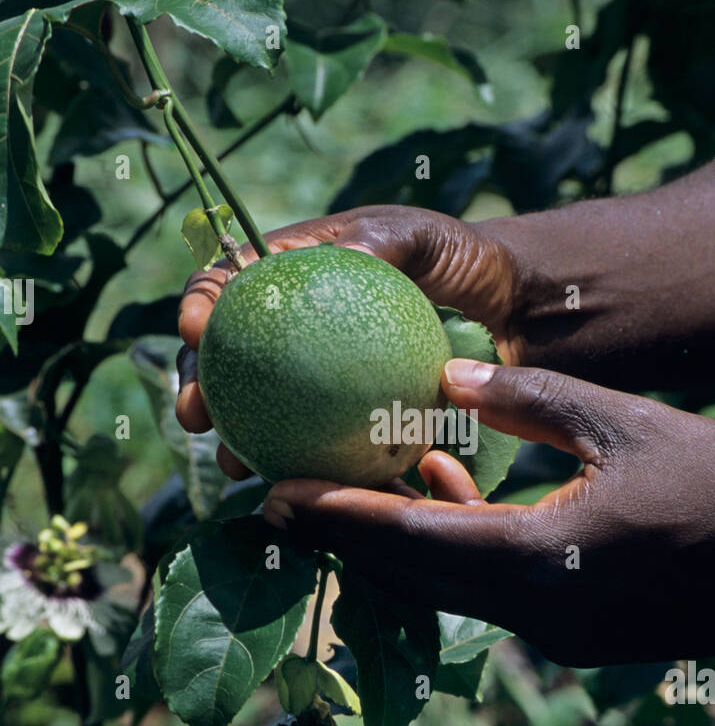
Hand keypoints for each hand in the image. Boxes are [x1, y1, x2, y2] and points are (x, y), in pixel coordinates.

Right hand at [175, 205, 520, 476]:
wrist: (507, 311)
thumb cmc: (461, 260)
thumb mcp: (425, 237)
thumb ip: (383, 243)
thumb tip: (344, 255)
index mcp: (290, 271)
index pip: (227, 281)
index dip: (198, 303)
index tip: (196, 330)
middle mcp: (290, 327)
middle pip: (224, 357)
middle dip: (196, 388)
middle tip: (197, 416)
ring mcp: (313, 377)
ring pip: (257, 412)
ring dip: (234, 441)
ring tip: (234, 466)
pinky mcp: (344, 420)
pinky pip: (312, 445)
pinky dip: (301, 467)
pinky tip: (298, 489)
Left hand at [260, 360, 714, 665]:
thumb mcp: (626, 423)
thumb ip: (531, 400)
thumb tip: (446, 380)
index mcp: (542, 562)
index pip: (410, 543)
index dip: (337, 519)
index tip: (273, 496)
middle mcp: (536, 617)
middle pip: (413, 579)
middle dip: (348, 537)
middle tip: (284, 496)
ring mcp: (557, 638)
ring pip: (449, 589)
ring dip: (406, 541)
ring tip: (377, 480)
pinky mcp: (577, 639)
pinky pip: (491, 595)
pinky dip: (460, 552)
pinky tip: (461, 495)